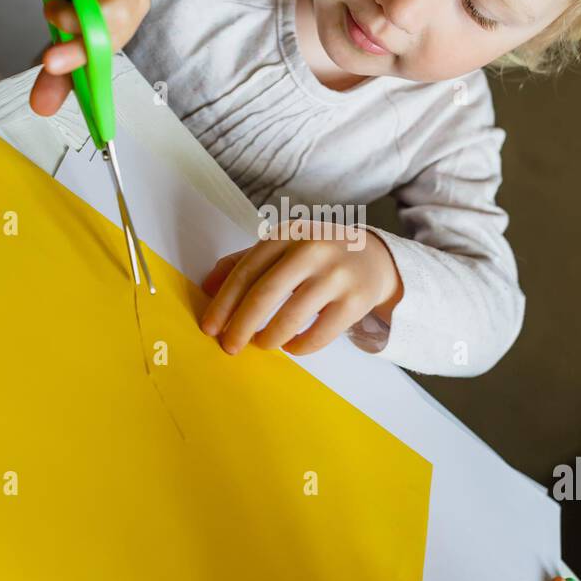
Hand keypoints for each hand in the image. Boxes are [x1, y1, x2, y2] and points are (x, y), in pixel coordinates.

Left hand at [198, 220, 402, 356]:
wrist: (374, 256)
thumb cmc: (317, 253)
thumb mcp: (282, 247)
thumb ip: (244, 263)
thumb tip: (207, 286)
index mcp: (287, 233)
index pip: (247, 270)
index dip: (224, 302)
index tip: (210, 327)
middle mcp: (312, 249)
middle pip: (266, 293)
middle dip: (242, 325)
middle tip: (229, 346)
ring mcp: (337, 274)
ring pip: (293, 315)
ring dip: (270, 337)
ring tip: (263, 344)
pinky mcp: (356, 299)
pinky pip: (321, 332)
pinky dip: (301, 346)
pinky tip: (292, 347)